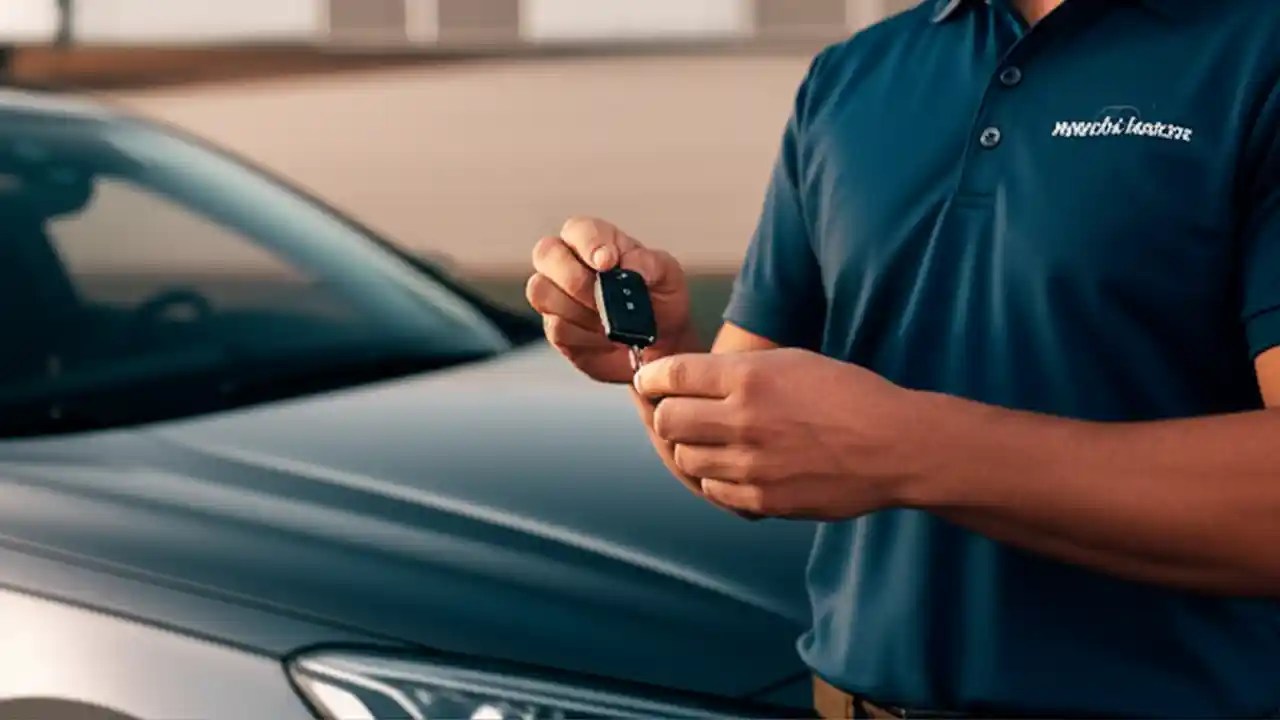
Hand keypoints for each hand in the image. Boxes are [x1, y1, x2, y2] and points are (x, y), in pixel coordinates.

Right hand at [527, 217, 697, 383]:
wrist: (660, 345)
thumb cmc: (660, 301)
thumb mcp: (668, 277)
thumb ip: (651, 264)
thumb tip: (629, 265)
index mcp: (597, 241)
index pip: (578, 229)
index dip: (589, 244)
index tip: (608, 263)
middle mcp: (570, 263)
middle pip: (545, 253)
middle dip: (574, 277)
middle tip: (603, 296)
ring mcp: (558, 296)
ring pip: (541, 291)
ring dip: (577, 309)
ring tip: (610, 320)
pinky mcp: (556, 329)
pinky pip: (554, 327)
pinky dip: (583, 335)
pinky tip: (605, 338)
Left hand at [634, 348, 926, 518]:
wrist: (895, 445)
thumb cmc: (849, 395)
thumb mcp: (792, 361)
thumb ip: (737, 370)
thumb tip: (688, 376)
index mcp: (749, 376)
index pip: (670, 376)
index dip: (651, 378)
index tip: (648, 382)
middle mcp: (743, 419)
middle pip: (667, 420)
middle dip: (665, 414)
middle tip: (677, 413)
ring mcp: (751, 464)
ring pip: (685, 458)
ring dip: (690, 448)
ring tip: (712, 441)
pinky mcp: (764, 498)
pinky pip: (713, 489)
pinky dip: (716, 478)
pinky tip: (734, 466)